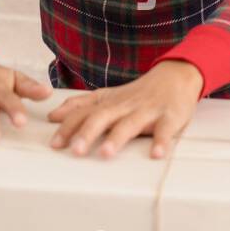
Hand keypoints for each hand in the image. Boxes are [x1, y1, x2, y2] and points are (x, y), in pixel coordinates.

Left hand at [46, 60, 203, 158]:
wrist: (175, 76)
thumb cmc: (139, 93)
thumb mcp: (108, 96)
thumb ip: (81, 105)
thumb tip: (54, 115)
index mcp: (109, 102)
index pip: (84, 113)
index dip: (69, 127)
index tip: (55, 144)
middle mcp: (125, 105)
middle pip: (103, 117)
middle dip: (88, 133)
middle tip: (76, 151)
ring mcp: (147, 111)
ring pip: (130, 124)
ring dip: (118, 138)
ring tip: (106, 153)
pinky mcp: (169, 117)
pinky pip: (165, 130)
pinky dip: (162, 141)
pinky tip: (156, 154)